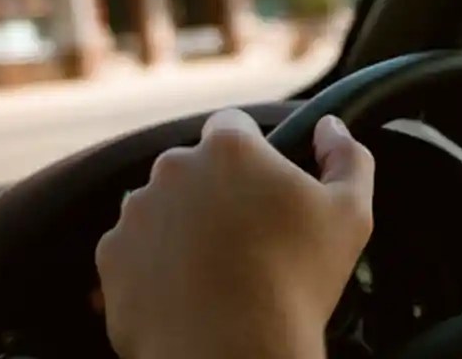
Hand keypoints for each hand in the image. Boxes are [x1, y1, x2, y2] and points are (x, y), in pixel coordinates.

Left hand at [95, 109, 373, 358]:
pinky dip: (157, 264)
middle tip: (248, 236)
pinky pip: (136, 249)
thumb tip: (330, 128)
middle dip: (216, 190)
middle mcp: (173, 169)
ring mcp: (135, 214)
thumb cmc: (297, 280)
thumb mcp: (351, 214)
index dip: (253, 153)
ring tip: (217, 270)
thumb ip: (347, 156)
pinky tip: (190, 291)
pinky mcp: (111, 258)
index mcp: (228, 147)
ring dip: (184, 225)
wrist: (234, 354)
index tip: (266, 188)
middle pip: (195, 167)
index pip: (233, 125)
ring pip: (163, 206)